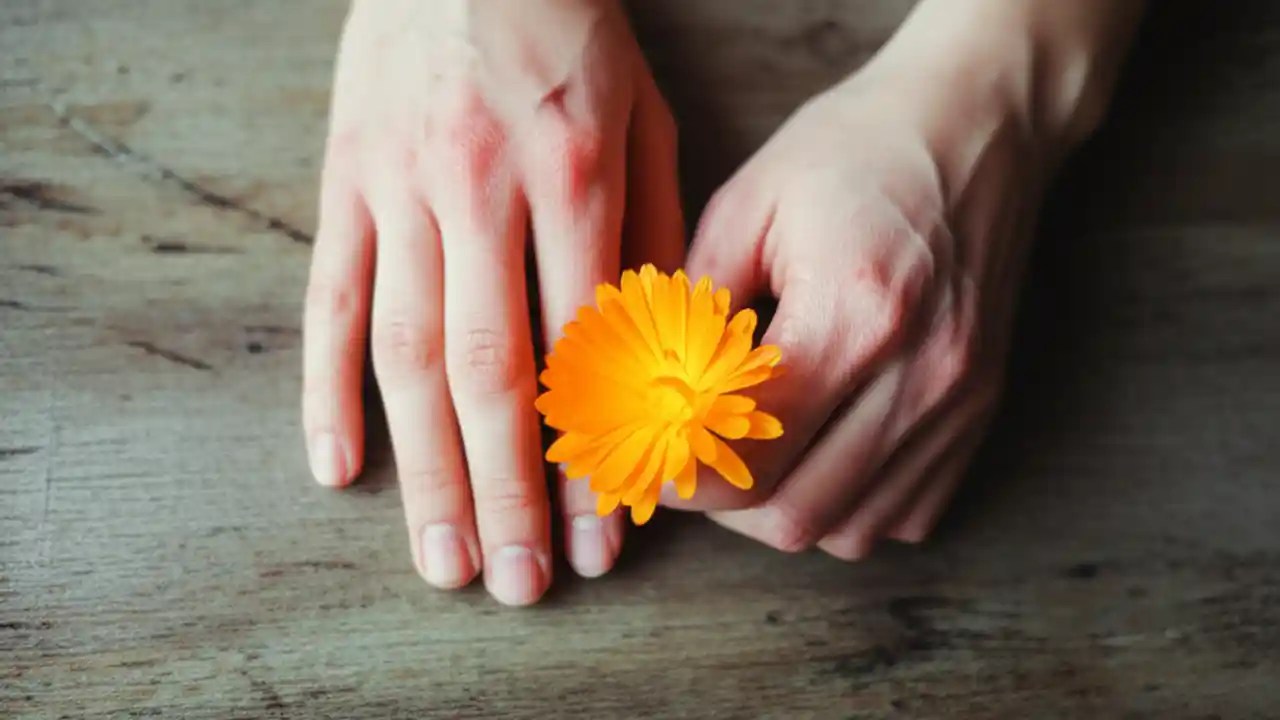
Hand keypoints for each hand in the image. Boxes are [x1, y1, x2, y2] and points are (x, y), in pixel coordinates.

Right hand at [302, 0, 682, 603]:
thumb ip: (654, 232)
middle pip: (491, 368)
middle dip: (509, 489)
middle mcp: (481, 189)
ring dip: (424, 467)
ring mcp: (399, 187)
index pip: (586, 346)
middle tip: (521, 582)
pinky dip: (325, 386)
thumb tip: (659, 355)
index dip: (595, 450)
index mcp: (574, 172)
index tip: (604, 536)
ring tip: (443, 556)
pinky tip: (337, 466)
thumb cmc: (571, 33)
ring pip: (407, 351)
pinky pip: (329, 296)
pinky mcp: (343, 181)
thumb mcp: (646, 115)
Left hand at [669, 0, 1127, 557]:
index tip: (646, 458)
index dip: (681, 471)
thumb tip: (639, 391)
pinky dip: (847, 506)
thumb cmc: (856, 152)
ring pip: (849, 531)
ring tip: (754, 452)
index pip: (749, 448)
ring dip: (784, 509)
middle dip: (725, 503)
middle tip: (691, 456)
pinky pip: (901, 516)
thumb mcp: (747, 204)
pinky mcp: (980, 414)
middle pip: (797, 514)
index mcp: (857, 311)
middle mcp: (921, 374)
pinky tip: (820, 449)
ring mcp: (959, 403)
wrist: (978, 124)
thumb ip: (691, 308)